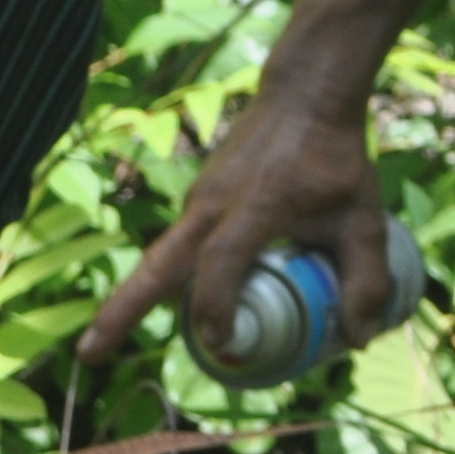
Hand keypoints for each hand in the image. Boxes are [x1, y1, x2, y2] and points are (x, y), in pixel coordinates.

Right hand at [78, 84, 393, 365]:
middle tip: (88, 355)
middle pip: (157, 264)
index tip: (222, 345)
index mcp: (255, 206)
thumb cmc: (335, 159)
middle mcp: (213, 204)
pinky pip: (179, 245)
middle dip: (122, 310)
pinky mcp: (198, 199)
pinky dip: (170, 278)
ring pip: (160, 256)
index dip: (217, 304)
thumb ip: (366, 278)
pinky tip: (179, 308)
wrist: (305, 97)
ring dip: (133, 297)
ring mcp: (199, 200)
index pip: (222, 261)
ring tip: (102, 343)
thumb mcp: (364, 218)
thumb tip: (357, 342)